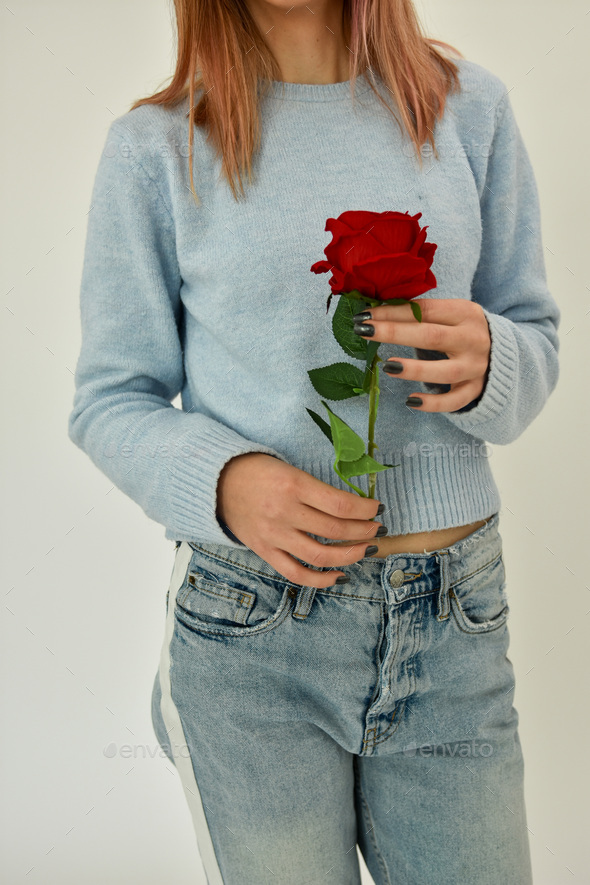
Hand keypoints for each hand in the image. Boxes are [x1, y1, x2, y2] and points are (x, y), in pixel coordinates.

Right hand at [216, 453, 384, 587]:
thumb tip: (353, 507)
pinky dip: (320, 579)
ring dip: (350, 556)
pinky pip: (296, 573)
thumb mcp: (290, 469)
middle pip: (335, 530)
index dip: (366, 509)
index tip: (378, 509)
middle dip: (364, 531)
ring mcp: (274, 535)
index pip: (340, 504)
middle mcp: (284, 512)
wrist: (218, 482)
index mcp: (294, 485)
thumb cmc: (259, 471)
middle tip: (377, 529)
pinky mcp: (265, 551)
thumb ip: (317, 489)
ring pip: (320, 555)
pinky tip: (340, 575)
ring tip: (365, 550)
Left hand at [354, 298, 490, 411]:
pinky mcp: (476, 390)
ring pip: (445, 371)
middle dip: (395, 333)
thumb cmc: (464, 330)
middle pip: (431, 336)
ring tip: (387, 366)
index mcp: (465, 313)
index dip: (393, 312)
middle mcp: (473, 339)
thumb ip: (422, 314)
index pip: (425, 310)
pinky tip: (411, 401)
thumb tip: (376, 314)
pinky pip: (454, 401)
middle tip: (364, 332)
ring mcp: (476, 367)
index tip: (365, 316)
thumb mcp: (452, 314)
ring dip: (414, 369)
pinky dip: (433, 404)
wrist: (506, 353)